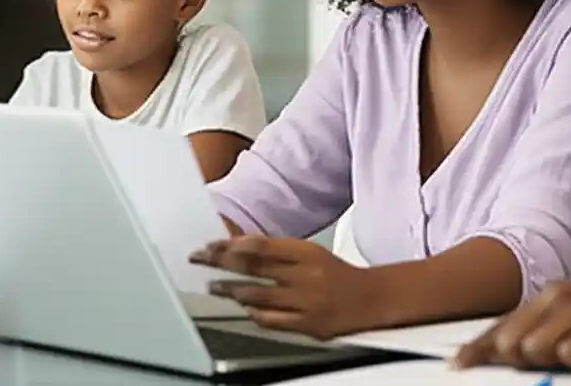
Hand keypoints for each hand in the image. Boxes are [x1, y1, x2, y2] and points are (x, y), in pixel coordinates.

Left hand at [189, 236, 374, 339]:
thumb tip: (240, 247)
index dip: (231, 246)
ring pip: (258, 295)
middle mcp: (305, 275)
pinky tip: (245, 309)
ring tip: (214, 287)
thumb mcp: (311, 254)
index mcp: (306, 252)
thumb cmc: (337, 275)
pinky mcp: (307, 324)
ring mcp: (305, 300)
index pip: (260, 245)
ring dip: (231, 291)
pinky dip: (254, 313)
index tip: (211, 245)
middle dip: (221, 263)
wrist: (371, 299)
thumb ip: (278, 252)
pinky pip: (272, 319)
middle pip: (254, 267)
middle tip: (200, 261)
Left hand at [452, 282, 570, 372]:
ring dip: (553, 363)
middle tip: (556, 362)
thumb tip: (505, 353)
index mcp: (551, 295)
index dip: (476, 349)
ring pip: (535, 350)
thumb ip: (543, 331)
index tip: (458, 366)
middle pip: (511, 341)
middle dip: (519, 361)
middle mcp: (561, 299)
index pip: (502, 325)